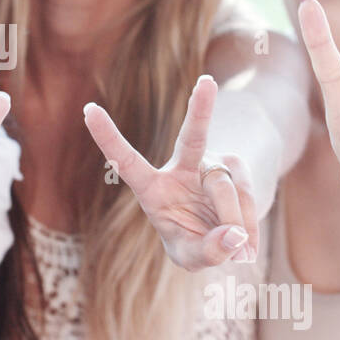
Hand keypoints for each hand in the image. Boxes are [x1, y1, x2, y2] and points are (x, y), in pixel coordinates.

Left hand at [83, 75, 257, 270]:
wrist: (227, 230)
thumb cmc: (194, 241)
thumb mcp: (191, 257)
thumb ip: (207, 252)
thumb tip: (234, 236)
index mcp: (153, 188)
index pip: (127, 161)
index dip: (107, 137)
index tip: (88, 109)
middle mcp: (182, 167)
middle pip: (193, 138)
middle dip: (200, 110)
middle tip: (207, 83)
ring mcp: (213, 164)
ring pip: (224, 188)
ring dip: (234, 223)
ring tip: (239, 253)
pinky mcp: (238, 167)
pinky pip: (247, 196)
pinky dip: (250, 225)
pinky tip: (247, 244)